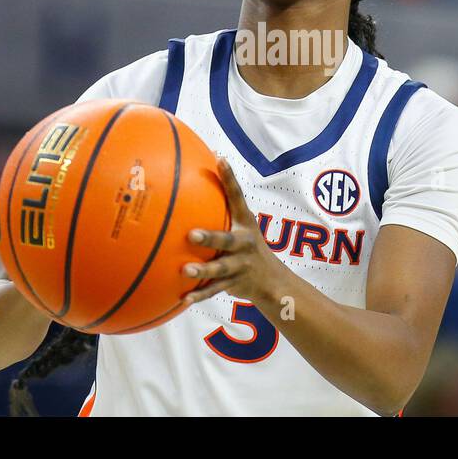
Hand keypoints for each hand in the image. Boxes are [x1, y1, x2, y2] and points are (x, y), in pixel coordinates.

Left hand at [182, 157, 283, 306]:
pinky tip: (183, 298)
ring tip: (185, 271)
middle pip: (227, 239)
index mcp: (245, 224)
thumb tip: (189, 186)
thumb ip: (220, 209)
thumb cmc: (247, 245)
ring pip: (220, 269)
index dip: (230, 178)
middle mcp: (245, 243)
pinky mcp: (235, 283)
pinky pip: (214, 290)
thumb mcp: (242, 225)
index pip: (238, 197)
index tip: (220, 160)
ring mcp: (240, 265)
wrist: (274, 280)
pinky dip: (199, 295)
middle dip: (210, 237)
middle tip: (191, 234)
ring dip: (202, 270)